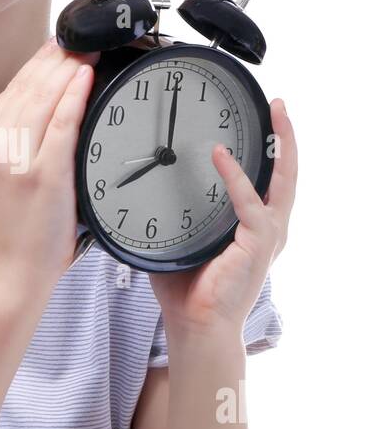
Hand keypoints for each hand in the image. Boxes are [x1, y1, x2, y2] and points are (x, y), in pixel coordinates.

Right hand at [0, 36, 100, 292]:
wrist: (13, 270)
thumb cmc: (16, 227)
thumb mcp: (3, 175)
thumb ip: (18, 141)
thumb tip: (51, 105)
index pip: (14, 89)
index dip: (39, 61)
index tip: (60, 43)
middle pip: (28, 87)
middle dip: (56, 57)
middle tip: (82, 36)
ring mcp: (17, 159)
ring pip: (43, 99)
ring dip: (67, 69)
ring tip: (89, 48)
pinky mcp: (41, 174)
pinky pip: (60, 125)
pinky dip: (73, 97)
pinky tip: (85, 77)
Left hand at [147, 98, 297, 336]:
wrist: (196, 325)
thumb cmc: (187, 288)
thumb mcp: (179, 239)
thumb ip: (170, 213)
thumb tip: (140, 188)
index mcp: (254, 225)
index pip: (268, 178)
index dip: (267, 148)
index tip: (260, 118)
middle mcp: (269, 226)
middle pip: (287, 172)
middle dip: (285, 136)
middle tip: (278, 104)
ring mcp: (268, 234)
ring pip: (283, 180)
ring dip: (279, 145)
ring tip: (273, 114)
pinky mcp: (259, 243)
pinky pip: (249, 203)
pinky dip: (236, 177)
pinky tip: (221, 155)